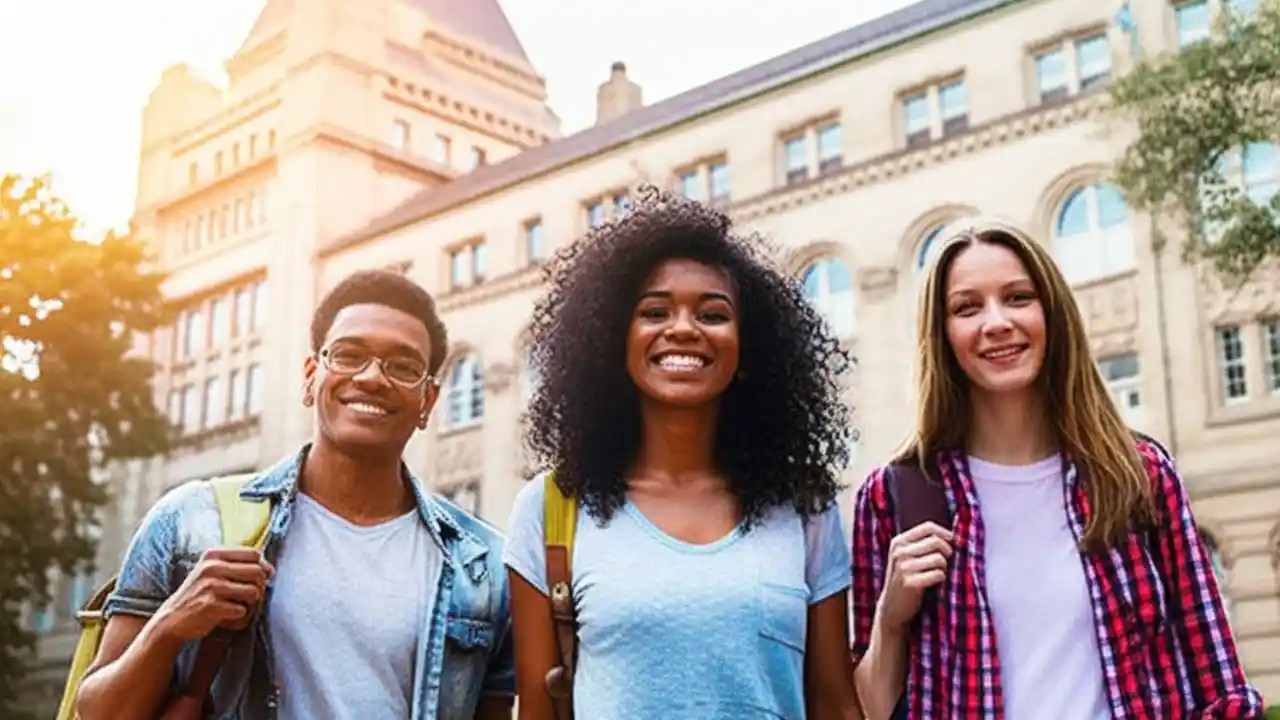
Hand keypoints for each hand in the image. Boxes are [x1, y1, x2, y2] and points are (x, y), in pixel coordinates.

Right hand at [153, 547, 273, 642]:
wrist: (172, 619)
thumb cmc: (199, 594)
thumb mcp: (212, 571)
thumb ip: (239, 566)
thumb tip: (270, 569)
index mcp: (213, 555)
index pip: (253, 554)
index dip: (262, 567)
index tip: (257, 578)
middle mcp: (211, 567)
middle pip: (258, 572)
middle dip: (259, 586)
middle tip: (249, 596)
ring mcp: (211, 586)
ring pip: (254, 592)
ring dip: (251, 603)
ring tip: (239, 606)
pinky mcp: (211, 606)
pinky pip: (242, 610)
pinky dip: (240, 616)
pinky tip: (228, 616)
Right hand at [876, 522, 951, 634]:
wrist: (891, 607)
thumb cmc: (905, 579)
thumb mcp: (905, 557)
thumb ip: (921, 544)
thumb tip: (952, 536)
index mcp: (898, 542)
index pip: (927, 527)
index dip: (944, 533)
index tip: (952, 541)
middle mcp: (899, 552)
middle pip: (936, 541)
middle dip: (947, 551)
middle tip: (946, 561)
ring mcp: (903, 567)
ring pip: (939, 558)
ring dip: (944, 567)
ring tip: (938, 573)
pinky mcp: (909, 582)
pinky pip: (938, 574)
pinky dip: (941, 578)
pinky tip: (934, 583)